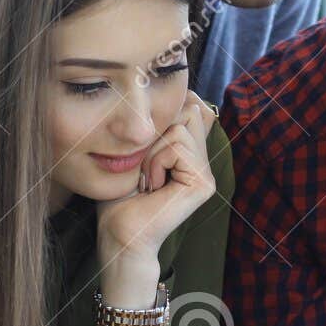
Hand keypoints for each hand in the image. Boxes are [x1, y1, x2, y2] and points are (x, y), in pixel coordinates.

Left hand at [96, 94, 217, 268]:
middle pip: (188, 110)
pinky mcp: (204, 183)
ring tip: (147, 180)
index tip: (144, 152)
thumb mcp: (137, 149)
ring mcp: (206, 174)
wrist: (118, 232)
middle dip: (156, 133)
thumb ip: (158, 126)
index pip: (189, 105)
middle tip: (144, 167)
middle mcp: (203, 161)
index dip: (163, 116)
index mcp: (191, 153)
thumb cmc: (119, 195)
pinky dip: (156, 162)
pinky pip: (177, 146)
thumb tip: (176, 92)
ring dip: (152, 152)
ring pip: (179, 128)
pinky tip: (152, 187)